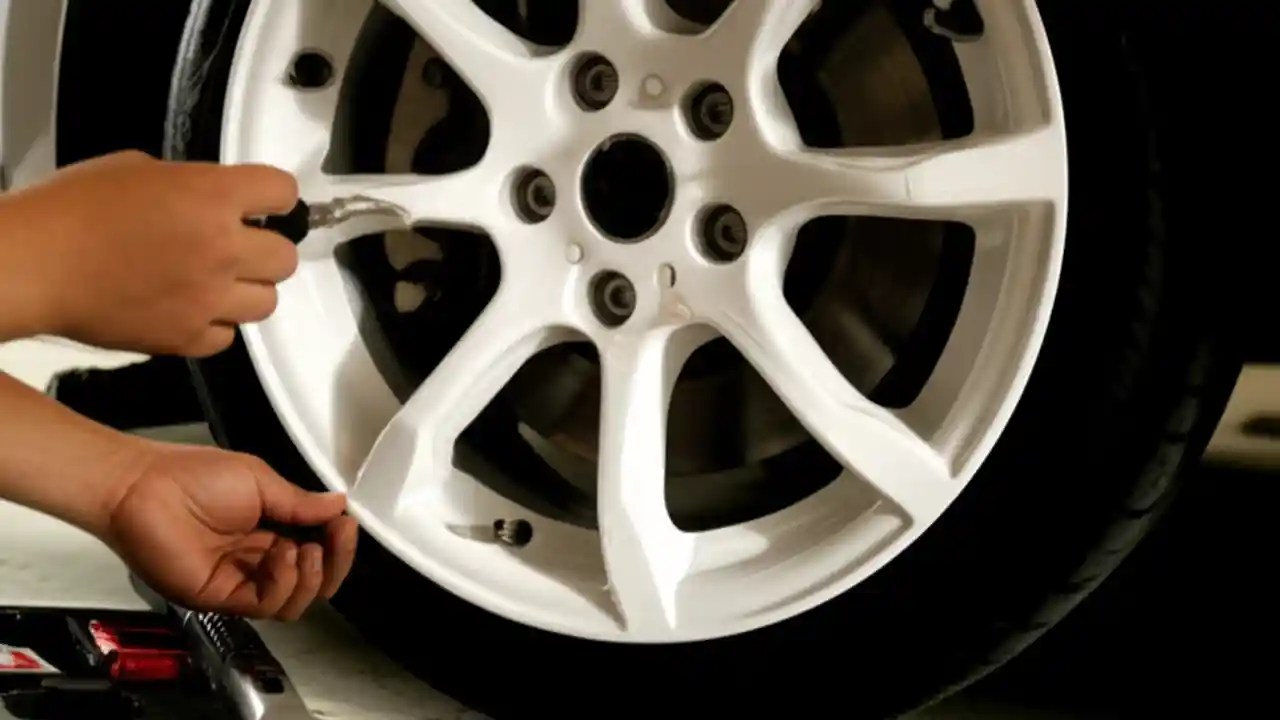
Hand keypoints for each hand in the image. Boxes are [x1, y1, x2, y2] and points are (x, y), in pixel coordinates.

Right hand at [2, 150, 299, 355]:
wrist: (32, 264)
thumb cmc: (71, 210)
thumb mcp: (138, 169)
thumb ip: (192, 185)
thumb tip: (215, 199)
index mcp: (212, 196)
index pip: (282, 192)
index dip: (276, 197)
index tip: (268, 202)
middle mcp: (221, 249)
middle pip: (285, 257)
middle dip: (266, 249)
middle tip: (240, 246)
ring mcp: (207, 298)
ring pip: (267, 302)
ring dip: (248, 290)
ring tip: (217, 281)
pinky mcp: (185, 337)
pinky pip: (227, 336)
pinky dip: (216, 325)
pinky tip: (192, 309)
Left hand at [105, 444, 357, 620]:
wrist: (143, 488)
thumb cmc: (190, 476)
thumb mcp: (260, 480)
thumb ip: (299, 501)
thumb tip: (338, 505)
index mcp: (269, 530)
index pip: (317, 550)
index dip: (338, 543)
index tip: (346, 523)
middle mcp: (257, 559)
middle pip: (313, 582)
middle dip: (335, 564)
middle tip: (337, 537)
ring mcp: (239, 580)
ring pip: (294, 602)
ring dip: (310, 578)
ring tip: (304, 549)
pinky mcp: (220, 597)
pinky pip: (265, 605)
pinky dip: (283, 584)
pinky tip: (283, 556)